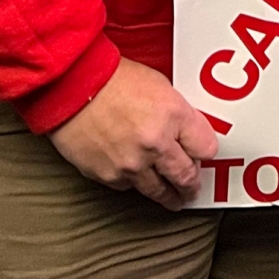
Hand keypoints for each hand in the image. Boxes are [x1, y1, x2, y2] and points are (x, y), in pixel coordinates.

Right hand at [49, 58, 217, 209]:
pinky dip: (133, 182)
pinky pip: (128, 186)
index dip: (205, 152)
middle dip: (191, 185)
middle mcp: (156, 144)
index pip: (206, 148)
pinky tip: (134, 176)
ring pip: (159, 191)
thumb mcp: (158, 85)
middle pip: (186, 177)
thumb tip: (188, 135)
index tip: (202, 156)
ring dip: (168, 196)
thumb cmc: (112, 78)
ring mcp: (132, 164)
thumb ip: (177, 114)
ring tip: (173, 199)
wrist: (71, 87)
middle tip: (191, 190)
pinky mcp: (108, 176)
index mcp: (173, 116)